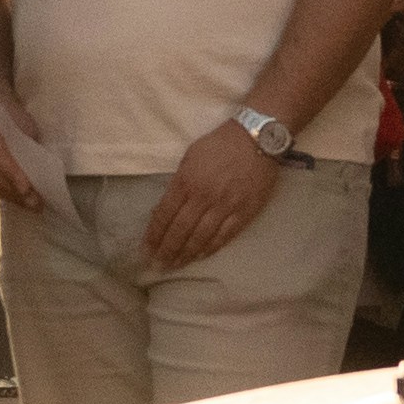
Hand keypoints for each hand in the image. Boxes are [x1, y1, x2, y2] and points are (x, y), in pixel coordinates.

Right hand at [0, 89, 46, 214]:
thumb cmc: (6, 109)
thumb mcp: (21, 117)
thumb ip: (27, 139)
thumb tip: (38, 168)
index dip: (11, 173)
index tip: (27, 190)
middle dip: (14, 191)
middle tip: (36, 204)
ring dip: (8, 195)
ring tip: (30, 205)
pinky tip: (14, 198)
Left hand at [140, 116, 280, 270]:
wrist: (258, 138)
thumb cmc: (221, 144)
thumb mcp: (190, 156)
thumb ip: (179, 182)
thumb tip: (167, 207)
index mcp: (186, 181)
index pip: (164, 215)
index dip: (153, 235)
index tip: (145, 249)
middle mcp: (203, 197)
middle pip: (180, 230)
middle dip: (166, 251)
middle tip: (157, 265)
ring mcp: (225, 206)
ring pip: (201, 238)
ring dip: (186, 254)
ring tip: (175, 265)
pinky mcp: (244, 212)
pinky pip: (224, 236)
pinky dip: (210, 248)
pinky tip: (200, 256)